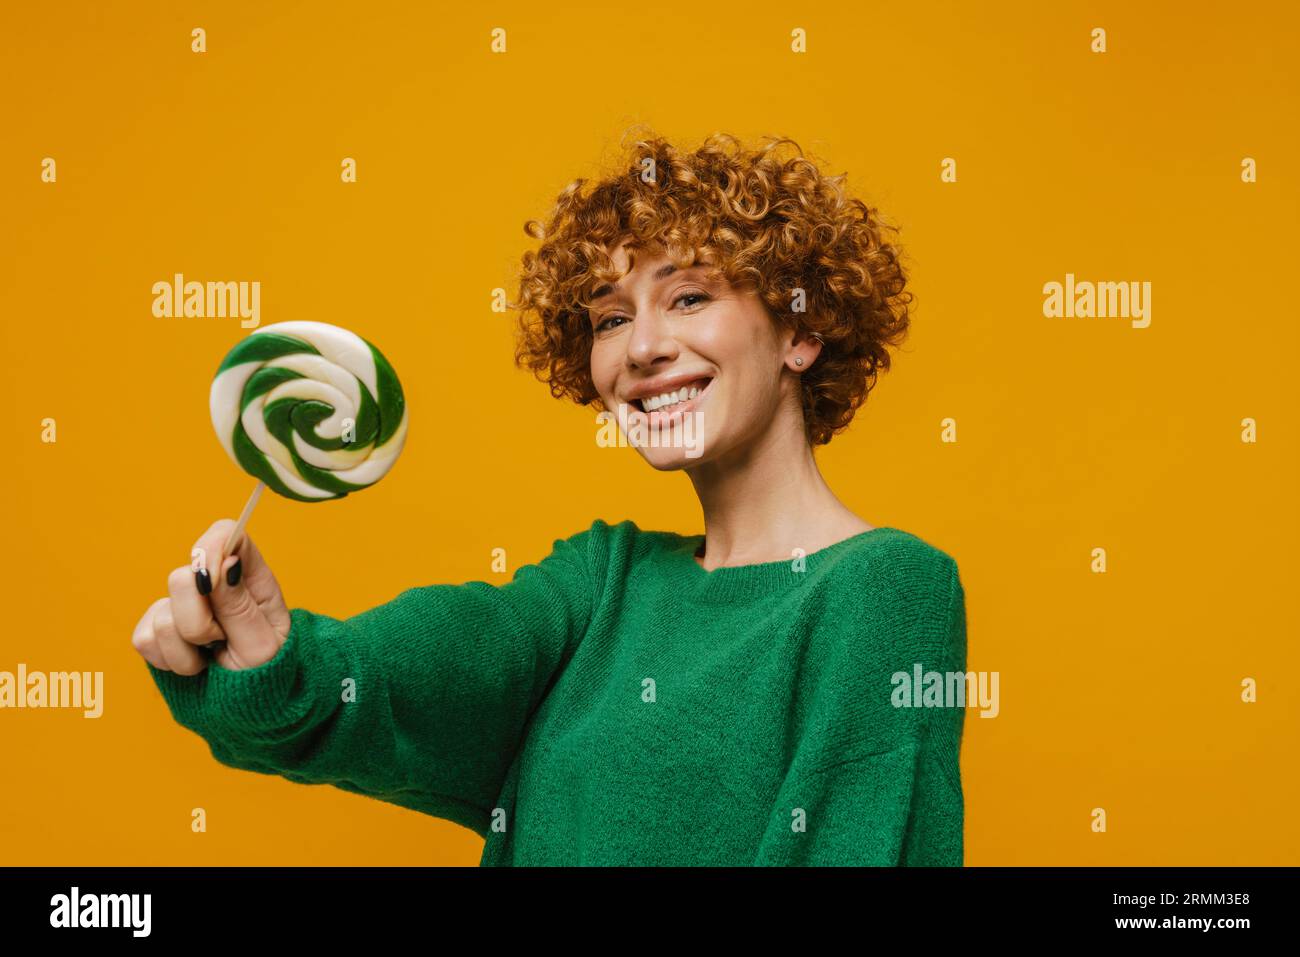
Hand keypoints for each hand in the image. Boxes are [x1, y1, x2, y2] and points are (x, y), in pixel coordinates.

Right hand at [132, 519, 291, 673]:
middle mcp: (213, 585)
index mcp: (250, 579)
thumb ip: (239, 605)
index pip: (226, 535)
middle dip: (198, 621)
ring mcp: (182, 605)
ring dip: (186, 650)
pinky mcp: (157, 628)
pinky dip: (169, 660)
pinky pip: (145, 638)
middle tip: (220, 642)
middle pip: (182, 576)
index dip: (210, 548)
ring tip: (210, 658)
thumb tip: (225, 562)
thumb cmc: (265, 671)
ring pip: (161, 614)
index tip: (210, 581)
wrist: (248, 704)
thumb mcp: (262, 643)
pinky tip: (192, 665)